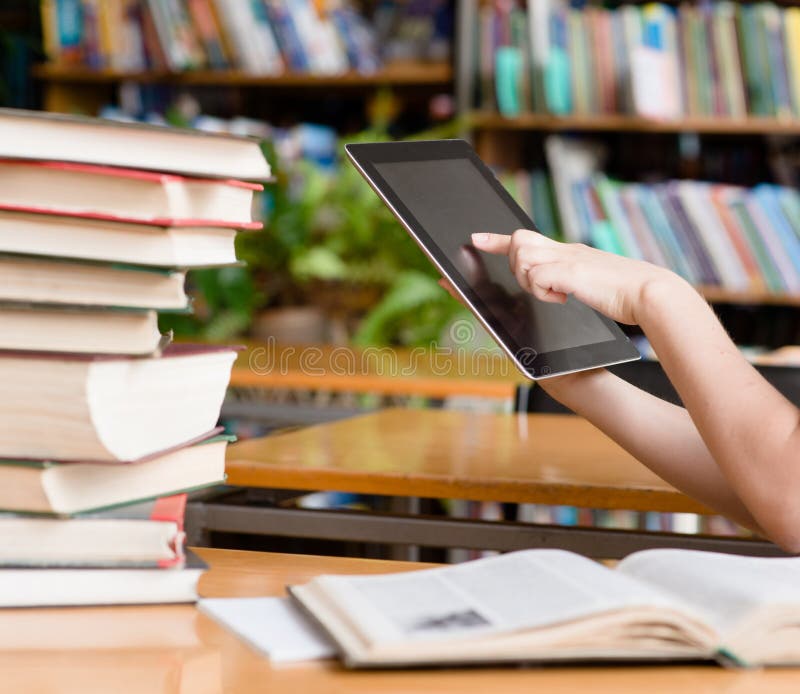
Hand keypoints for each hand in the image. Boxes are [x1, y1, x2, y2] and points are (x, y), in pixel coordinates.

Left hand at [471, 230, 680, 324]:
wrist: (651, 292)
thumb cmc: (626, 293)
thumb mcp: (591, 280)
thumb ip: (571, 277)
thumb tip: (561, 283)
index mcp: (569, 252)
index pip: (526, 238)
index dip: (497, 240)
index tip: (476, 238)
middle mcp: (565, 250)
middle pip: (518, 242)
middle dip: (515, 265)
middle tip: (540, 286)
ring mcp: (567, 259)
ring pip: (521, 259)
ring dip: (531, 282)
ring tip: (555, 295)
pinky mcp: (570, 272)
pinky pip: (536, 277)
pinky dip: (543, 292)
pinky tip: (563, 299)